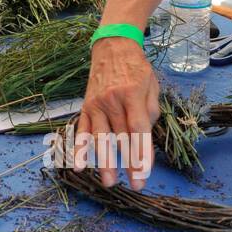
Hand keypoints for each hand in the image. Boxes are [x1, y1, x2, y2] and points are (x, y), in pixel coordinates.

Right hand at [75, 38, 159, 188]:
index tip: (145, 173)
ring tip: (109, 182)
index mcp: (132, 94)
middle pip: (121, 138)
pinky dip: (80, 149)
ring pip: (100, 138)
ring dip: (104, 162)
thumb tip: (145, 135)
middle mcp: (112, 100)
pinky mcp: (85, 107)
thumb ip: (150, 110)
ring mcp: (96, 104)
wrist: (113, 47)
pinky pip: (81, 131)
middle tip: (134, 185)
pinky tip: (80, 166)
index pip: (139, 130)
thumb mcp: (152, 84)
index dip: (142, 153)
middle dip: (128, 164)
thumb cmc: (136, 68)